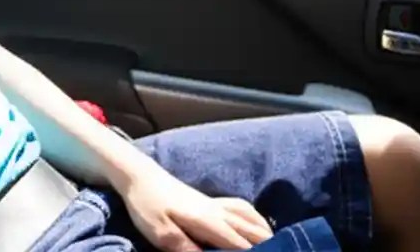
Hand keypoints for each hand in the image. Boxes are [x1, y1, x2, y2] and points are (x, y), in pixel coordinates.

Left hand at [118, 165, 273, 250]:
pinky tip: (255, 225)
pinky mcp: (209, 200)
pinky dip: (255, 218)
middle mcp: (218, 211)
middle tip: (281, 251)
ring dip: (264, 232)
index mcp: (209, 221)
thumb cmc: (146, 205)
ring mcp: (215, 203)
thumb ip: (185, 249)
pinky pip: (242, 208)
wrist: (138, 175)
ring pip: (251, 216)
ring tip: (275, 244)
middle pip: (253, 230)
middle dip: (268, 244)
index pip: (241, 245)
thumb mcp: (161, 234)